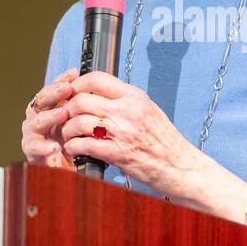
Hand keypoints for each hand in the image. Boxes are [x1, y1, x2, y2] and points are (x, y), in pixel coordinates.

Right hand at [20, 67, 78, 168]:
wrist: (69, 167)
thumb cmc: (73, 141)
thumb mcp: (80, 120)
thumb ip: (83, 104)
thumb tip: (97, 83)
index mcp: (49, 108)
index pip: (53, 89)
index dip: (62, 80)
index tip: (74, 73)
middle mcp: (38, 117)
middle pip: (41, 101)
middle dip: (53, 93)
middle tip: (67, 90)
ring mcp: (33, 134)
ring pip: (35, 122)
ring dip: (49, 117)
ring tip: (62, 115)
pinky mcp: (32, 151)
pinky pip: (34, 147)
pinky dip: (43, 146)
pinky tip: (54, 146)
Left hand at [61, 70, 197, 190]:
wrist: (179, 166)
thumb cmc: (164, 141)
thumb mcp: (148, 110)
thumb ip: (126, 100)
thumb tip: (102, 93)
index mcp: (134, 97)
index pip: (97, 79)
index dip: (78, 84)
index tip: (72, 92)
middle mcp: (127, 111)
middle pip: (82, 100)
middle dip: (68, 109)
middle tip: (67, 117)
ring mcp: (121, 132)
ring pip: (79, 122)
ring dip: (68, 130)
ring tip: (70, 135)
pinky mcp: (117, 154)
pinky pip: (84, 145)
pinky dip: (74, 147)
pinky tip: (75, 149)